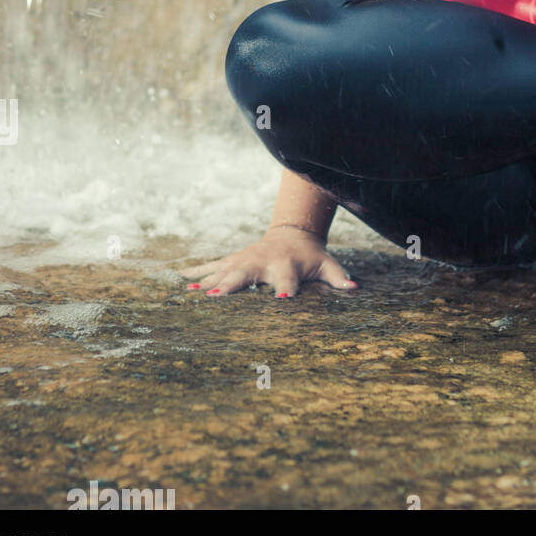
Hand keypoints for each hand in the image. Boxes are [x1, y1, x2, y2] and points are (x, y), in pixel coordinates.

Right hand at [180, 226, 358, 297]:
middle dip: (232, 284)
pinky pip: (213, 265)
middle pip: (246, 273)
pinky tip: (180, 278)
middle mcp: (262, 260)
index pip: (287, 279)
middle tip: (216, 296)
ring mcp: (245, 258)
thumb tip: (354, 288)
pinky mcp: (234, 258)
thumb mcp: (327, 265)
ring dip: (208, 279)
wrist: (293, 234)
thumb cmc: (311, 257)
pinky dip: (197, 271)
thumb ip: (338, 277)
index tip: (282, 300)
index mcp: (287, 265)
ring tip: (190, 290)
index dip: (286, 288)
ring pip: (224, 268)